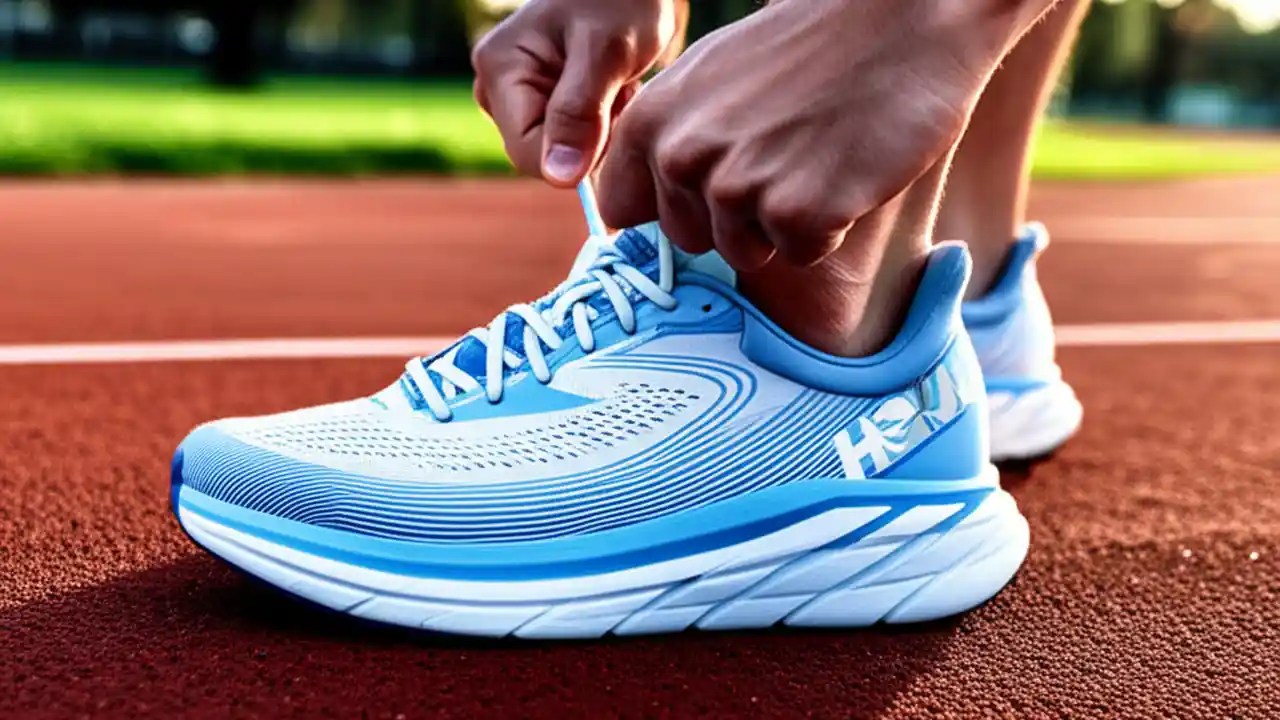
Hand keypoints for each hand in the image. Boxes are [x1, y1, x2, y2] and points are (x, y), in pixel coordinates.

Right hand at [471, 0, 681, 186]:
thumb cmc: (621, 0)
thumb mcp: (606, 52)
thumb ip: (580, 113)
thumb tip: (558, 178)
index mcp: (499, 70)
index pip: (528, 154)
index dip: (577, 155)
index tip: (615, 118)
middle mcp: (496, 87)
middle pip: (541, 155)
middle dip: (589, 139)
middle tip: (617, 93)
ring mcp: (515, 96)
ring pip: (559, 151)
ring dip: (598, 132)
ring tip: (617, 87)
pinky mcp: (539, 102)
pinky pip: (570, 140)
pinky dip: (600, 125)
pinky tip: (614, 91)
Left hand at [597, 0, 1037, 269]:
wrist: (903, 20)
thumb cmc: (810, 48)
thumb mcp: (711, 77)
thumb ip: (669, 136)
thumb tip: (627, 207)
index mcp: (651, 119)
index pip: (620, 206)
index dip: (668, 204)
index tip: (706, 186)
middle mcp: (683, 157)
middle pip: (689, 239)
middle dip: (732, 216)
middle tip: (783, 156)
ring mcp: (738, 189)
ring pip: (747, 253)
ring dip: (782, 223)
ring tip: (815, 158)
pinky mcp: (799, 214)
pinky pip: (802, 255)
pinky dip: (829, 228)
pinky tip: (845, 171)